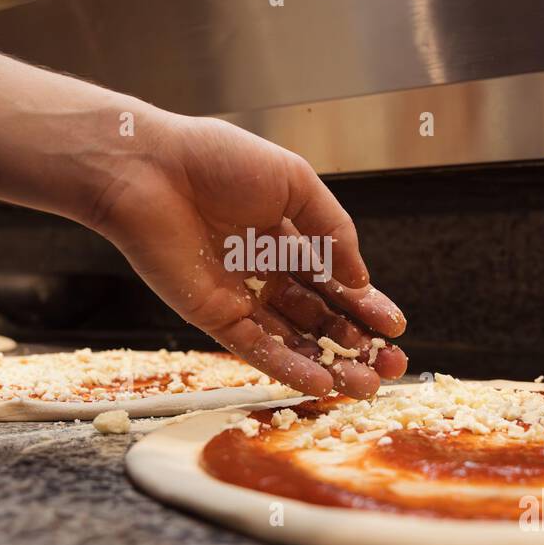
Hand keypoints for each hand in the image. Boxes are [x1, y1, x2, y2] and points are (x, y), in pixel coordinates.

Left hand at [82, 111, 406, 397]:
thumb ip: (332, 230)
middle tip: (391, 367)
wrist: (149, 169)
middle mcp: (263, 269)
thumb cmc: (215, 160)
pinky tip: (322, 382)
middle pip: (319, 316)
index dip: (365, 304)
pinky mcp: (211, 315)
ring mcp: (238, 296)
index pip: (333, 279)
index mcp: (283, 233)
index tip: (394, 329)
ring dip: (330, 364)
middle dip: (356, 342)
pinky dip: (289, 367)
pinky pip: (256, 348)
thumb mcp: (294, 182)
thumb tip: (360, 278)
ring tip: (367, 384)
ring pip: (293, 339)